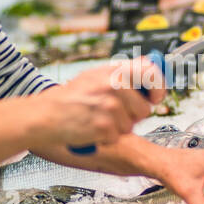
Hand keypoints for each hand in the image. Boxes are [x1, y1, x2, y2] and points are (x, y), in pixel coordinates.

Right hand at [27, 58, 163, 151]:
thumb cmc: (70, 98)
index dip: (158, 89)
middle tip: (112, 112)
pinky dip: (106, 137)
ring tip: (98, 119)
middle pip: (144, 109)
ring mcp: (109, 107)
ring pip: (131, 126)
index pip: (151, 75)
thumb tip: (150, 66)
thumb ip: (124, 72)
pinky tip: (92, 128)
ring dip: (118, 128)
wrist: (45, 115)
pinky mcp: (104, 127)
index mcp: (114, 71)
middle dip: (133, 115)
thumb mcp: (96, 75)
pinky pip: (117, 137)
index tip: (155, 97)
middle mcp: (114, 86)